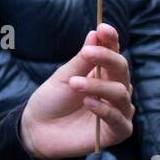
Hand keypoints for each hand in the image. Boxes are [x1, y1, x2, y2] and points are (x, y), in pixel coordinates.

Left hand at [20, 24, 133, 159]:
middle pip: (121, 69)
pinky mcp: (118, 131)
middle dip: (107, 58)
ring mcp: (119, 110)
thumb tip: (95, 33)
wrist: (38, 129)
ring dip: (97, 86)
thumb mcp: (64, 77)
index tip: (103, 27)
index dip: (111, 39)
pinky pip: (118, 118)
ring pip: (120, 92)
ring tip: (74, 83)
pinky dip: (104, 109)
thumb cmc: (52, 100)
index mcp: (103, 73)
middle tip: (88, 53)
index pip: (113, 52)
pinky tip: (88, 102)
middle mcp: (115, 89)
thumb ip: (82, 60)